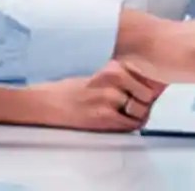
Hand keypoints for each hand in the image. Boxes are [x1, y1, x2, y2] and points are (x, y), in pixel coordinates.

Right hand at [46, 61, 165, 131]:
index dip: (147, 89)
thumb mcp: (97, 77)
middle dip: (144, 103)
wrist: (48, 102)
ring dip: (138, 116)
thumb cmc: (69, 90)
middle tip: (138, 107)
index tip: (146, 94)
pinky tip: (120, 123)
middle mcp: (113, 80)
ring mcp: (109, 98)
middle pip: (146, 95)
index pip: (144, 79)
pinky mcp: (104, 116)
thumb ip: (118, 80)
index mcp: (112, 68)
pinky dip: (129, 126)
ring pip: (140, 111)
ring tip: (128, 116)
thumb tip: (140, 88)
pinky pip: (129, 124)